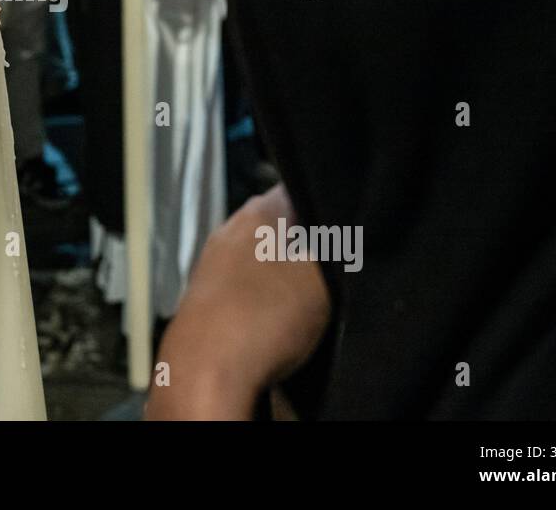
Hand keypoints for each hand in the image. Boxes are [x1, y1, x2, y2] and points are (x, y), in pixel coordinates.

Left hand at [145, 185, 331, 419]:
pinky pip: (246, 287)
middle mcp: (231, 227)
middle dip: (308, 242)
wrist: (207, 369)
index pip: (300, 187)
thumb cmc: (266, 313)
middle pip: (281, 225)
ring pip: (263, 257)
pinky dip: (264, 297)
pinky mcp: (204, 297)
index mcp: (258, 209)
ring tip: (312, 297)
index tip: (351, 226)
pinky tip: (279, 316)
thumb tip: (343, 234)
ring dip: (285, 274)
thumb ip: (337, 244)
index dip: (329, 204)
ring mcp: (212, 262)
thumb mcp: (322, 274)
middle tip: (338, 266)